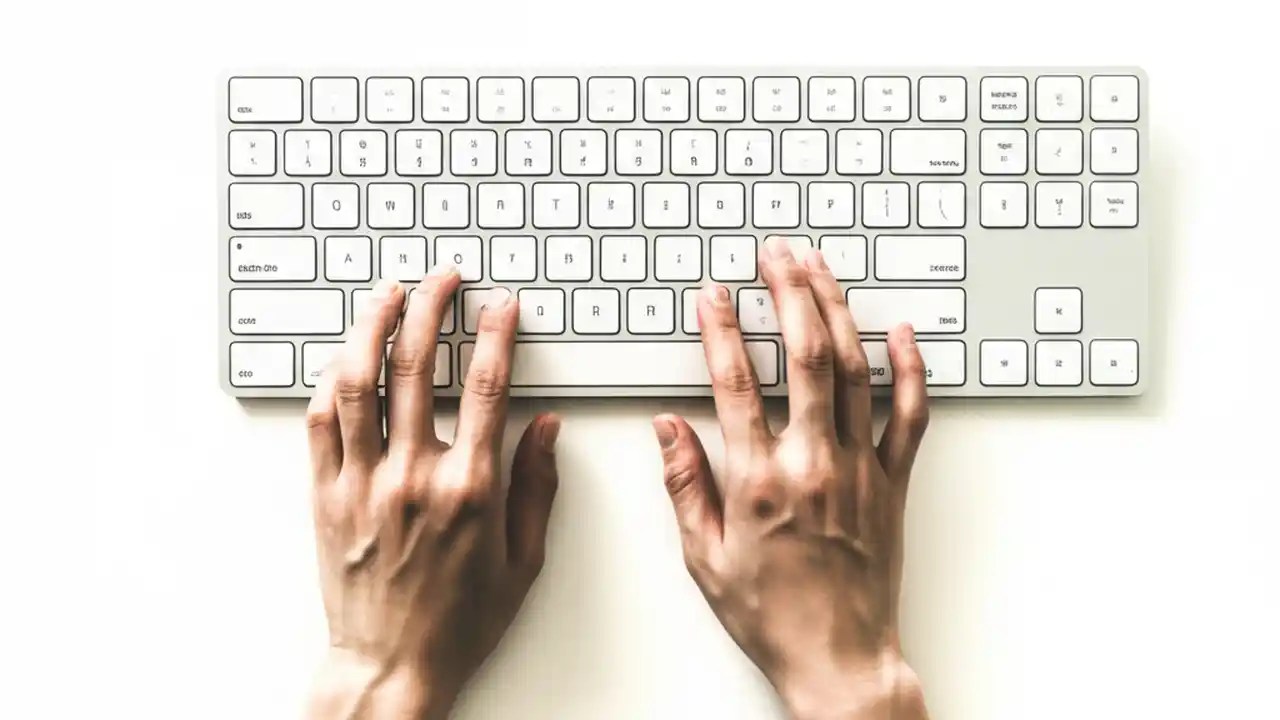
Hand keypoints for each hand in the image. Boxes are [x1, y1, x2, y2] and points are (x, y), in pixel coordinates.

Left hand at [304, 269, 559, 718]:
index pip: (489, 388)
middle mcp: (413, 476)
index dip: (498, 334)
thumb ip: (536, 488)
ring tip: (388, 293)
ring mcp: (363, 483)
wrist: (390, 666)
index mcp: (470, 489)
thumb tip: (545, 427)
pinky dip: (332, 381)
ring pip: (360, 382)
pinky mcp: (327, 496)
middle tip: (443, 277)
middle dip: (432, 307)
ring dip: (373, 327)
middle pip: (419, 367)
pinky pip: (322, 423)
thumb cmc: (458, 622)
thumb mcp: (523, 561)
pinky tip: (346, 357)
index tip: (503, 304)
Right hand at [653, 238, 930, 719]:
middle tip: (775, 254)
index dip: (721, 329)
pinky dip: (909, 368)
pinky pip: (909, 414)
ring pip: (853, 370)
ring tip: (819, 270)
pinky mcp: (893, 483)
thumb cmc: (771, 614)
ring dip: (836, 311)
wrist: (839, 658)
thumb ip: (684, 485)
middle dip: (788, 293)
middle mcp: (814, 464)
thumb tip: (667, 428)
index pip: (735, 383)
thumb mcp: (704, 556)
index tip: (713, 294)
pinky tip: (900, 332)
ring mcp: (860, 469)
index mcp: (759, 482)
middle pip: (804, 356)